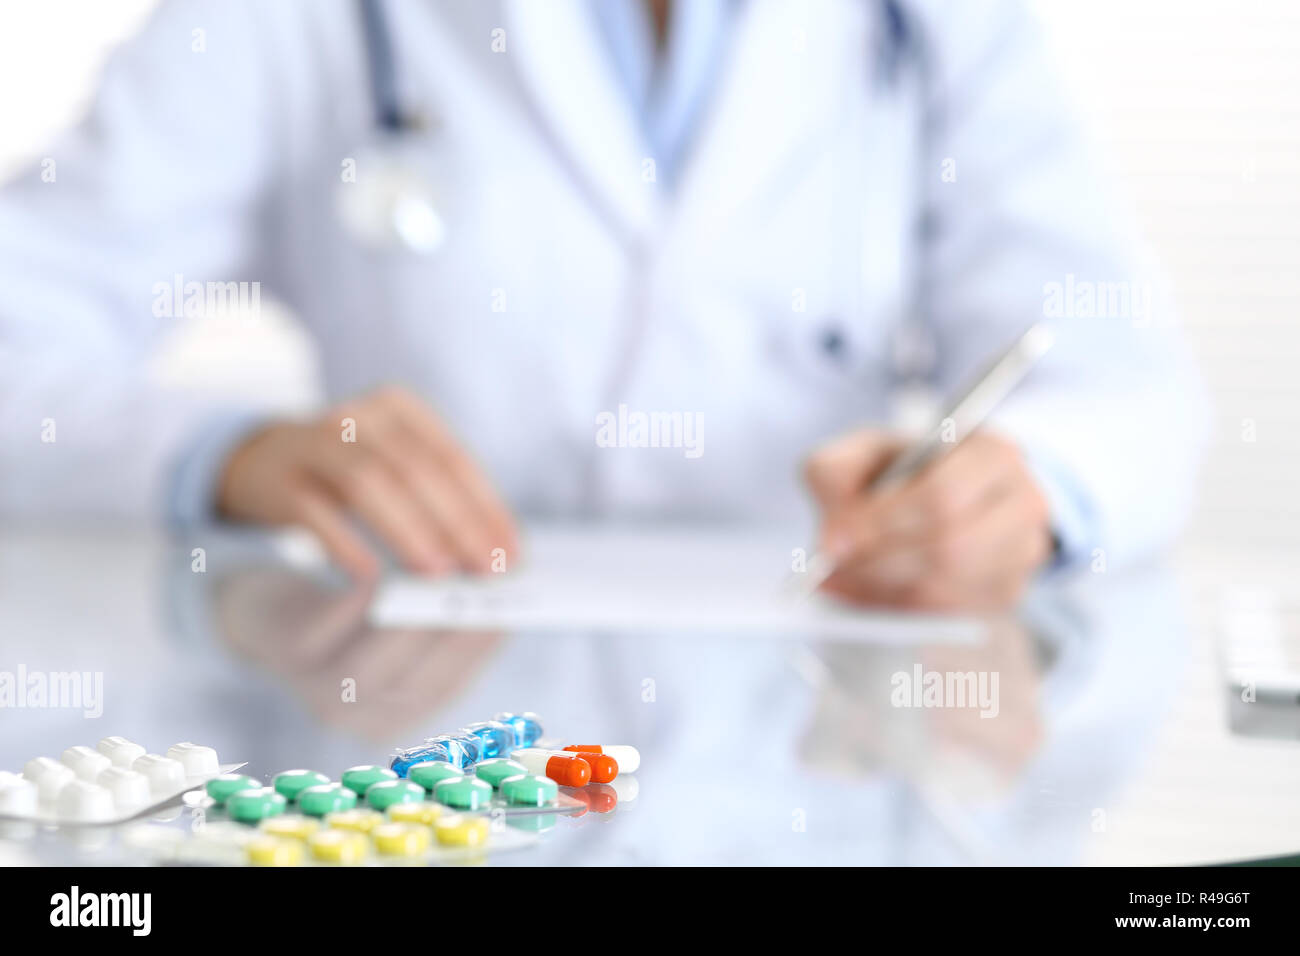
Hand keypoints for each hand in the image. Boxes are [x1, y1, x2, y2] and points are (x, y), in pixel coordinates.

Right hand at [216, 386, 517, 578]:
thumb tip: (494, 555)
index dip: (486, 507)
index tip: (512, 553)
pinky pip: (313, 512)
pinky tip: (369, 575)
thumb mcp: (395, 469)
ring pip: (369, 482)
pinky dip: (344, 543)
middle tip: (485, 569)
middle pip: (417, 468)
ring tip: (438, 573)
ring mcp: (314, 444)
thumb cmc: (349, 474)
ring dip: (408, 529)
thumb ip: (440, 500)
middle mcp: (359, 417)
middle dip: (457, 522)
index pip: (454, 458)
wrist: (259, 462)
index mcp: (400, 410)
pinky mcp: (279, 479)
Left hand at [804, 429, 1051, 610]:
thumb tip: (830, 537)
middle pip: (951, 546)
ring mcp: (1023, 552)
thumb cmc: (902, 468)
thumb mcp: (864, 451)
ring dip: (885, 587)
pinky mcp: (1008, 590)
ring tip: (840, 578)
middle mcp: (1024, 502)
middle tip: (831, 566)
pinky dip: (899, 606)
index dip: (882, 522)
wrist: (941, 490)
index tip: (831, 541)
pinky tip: (865, 591)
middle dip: (880, 561)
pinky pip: (950, 610)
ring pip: (951, 584)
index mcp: (993, 453)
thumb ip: (834, 471)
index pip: (942, 494)